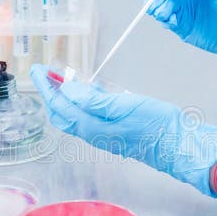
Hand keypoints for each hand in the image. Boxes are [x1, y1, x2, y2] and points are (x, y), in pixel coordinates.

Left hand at [31, 65, 216, 196]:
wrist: (179, 145)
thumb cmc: (156, 125)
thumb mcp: (124, 105)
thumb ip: (92, 100)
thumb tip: (67, 90)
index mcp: (91, 126)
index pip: (59, 105)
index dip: (46, 86)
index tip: (37, 69)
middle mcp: (93, 132)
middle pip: (62, 113)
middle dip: (51, 92)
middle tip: (45, 72)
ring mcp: (103, 133)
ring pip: (74, 114)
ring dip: (64, 95)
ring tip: (61, 77)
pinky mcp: (115, 131)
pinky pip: (88, 115)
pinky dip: (81, 101)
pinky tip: (86, 90)